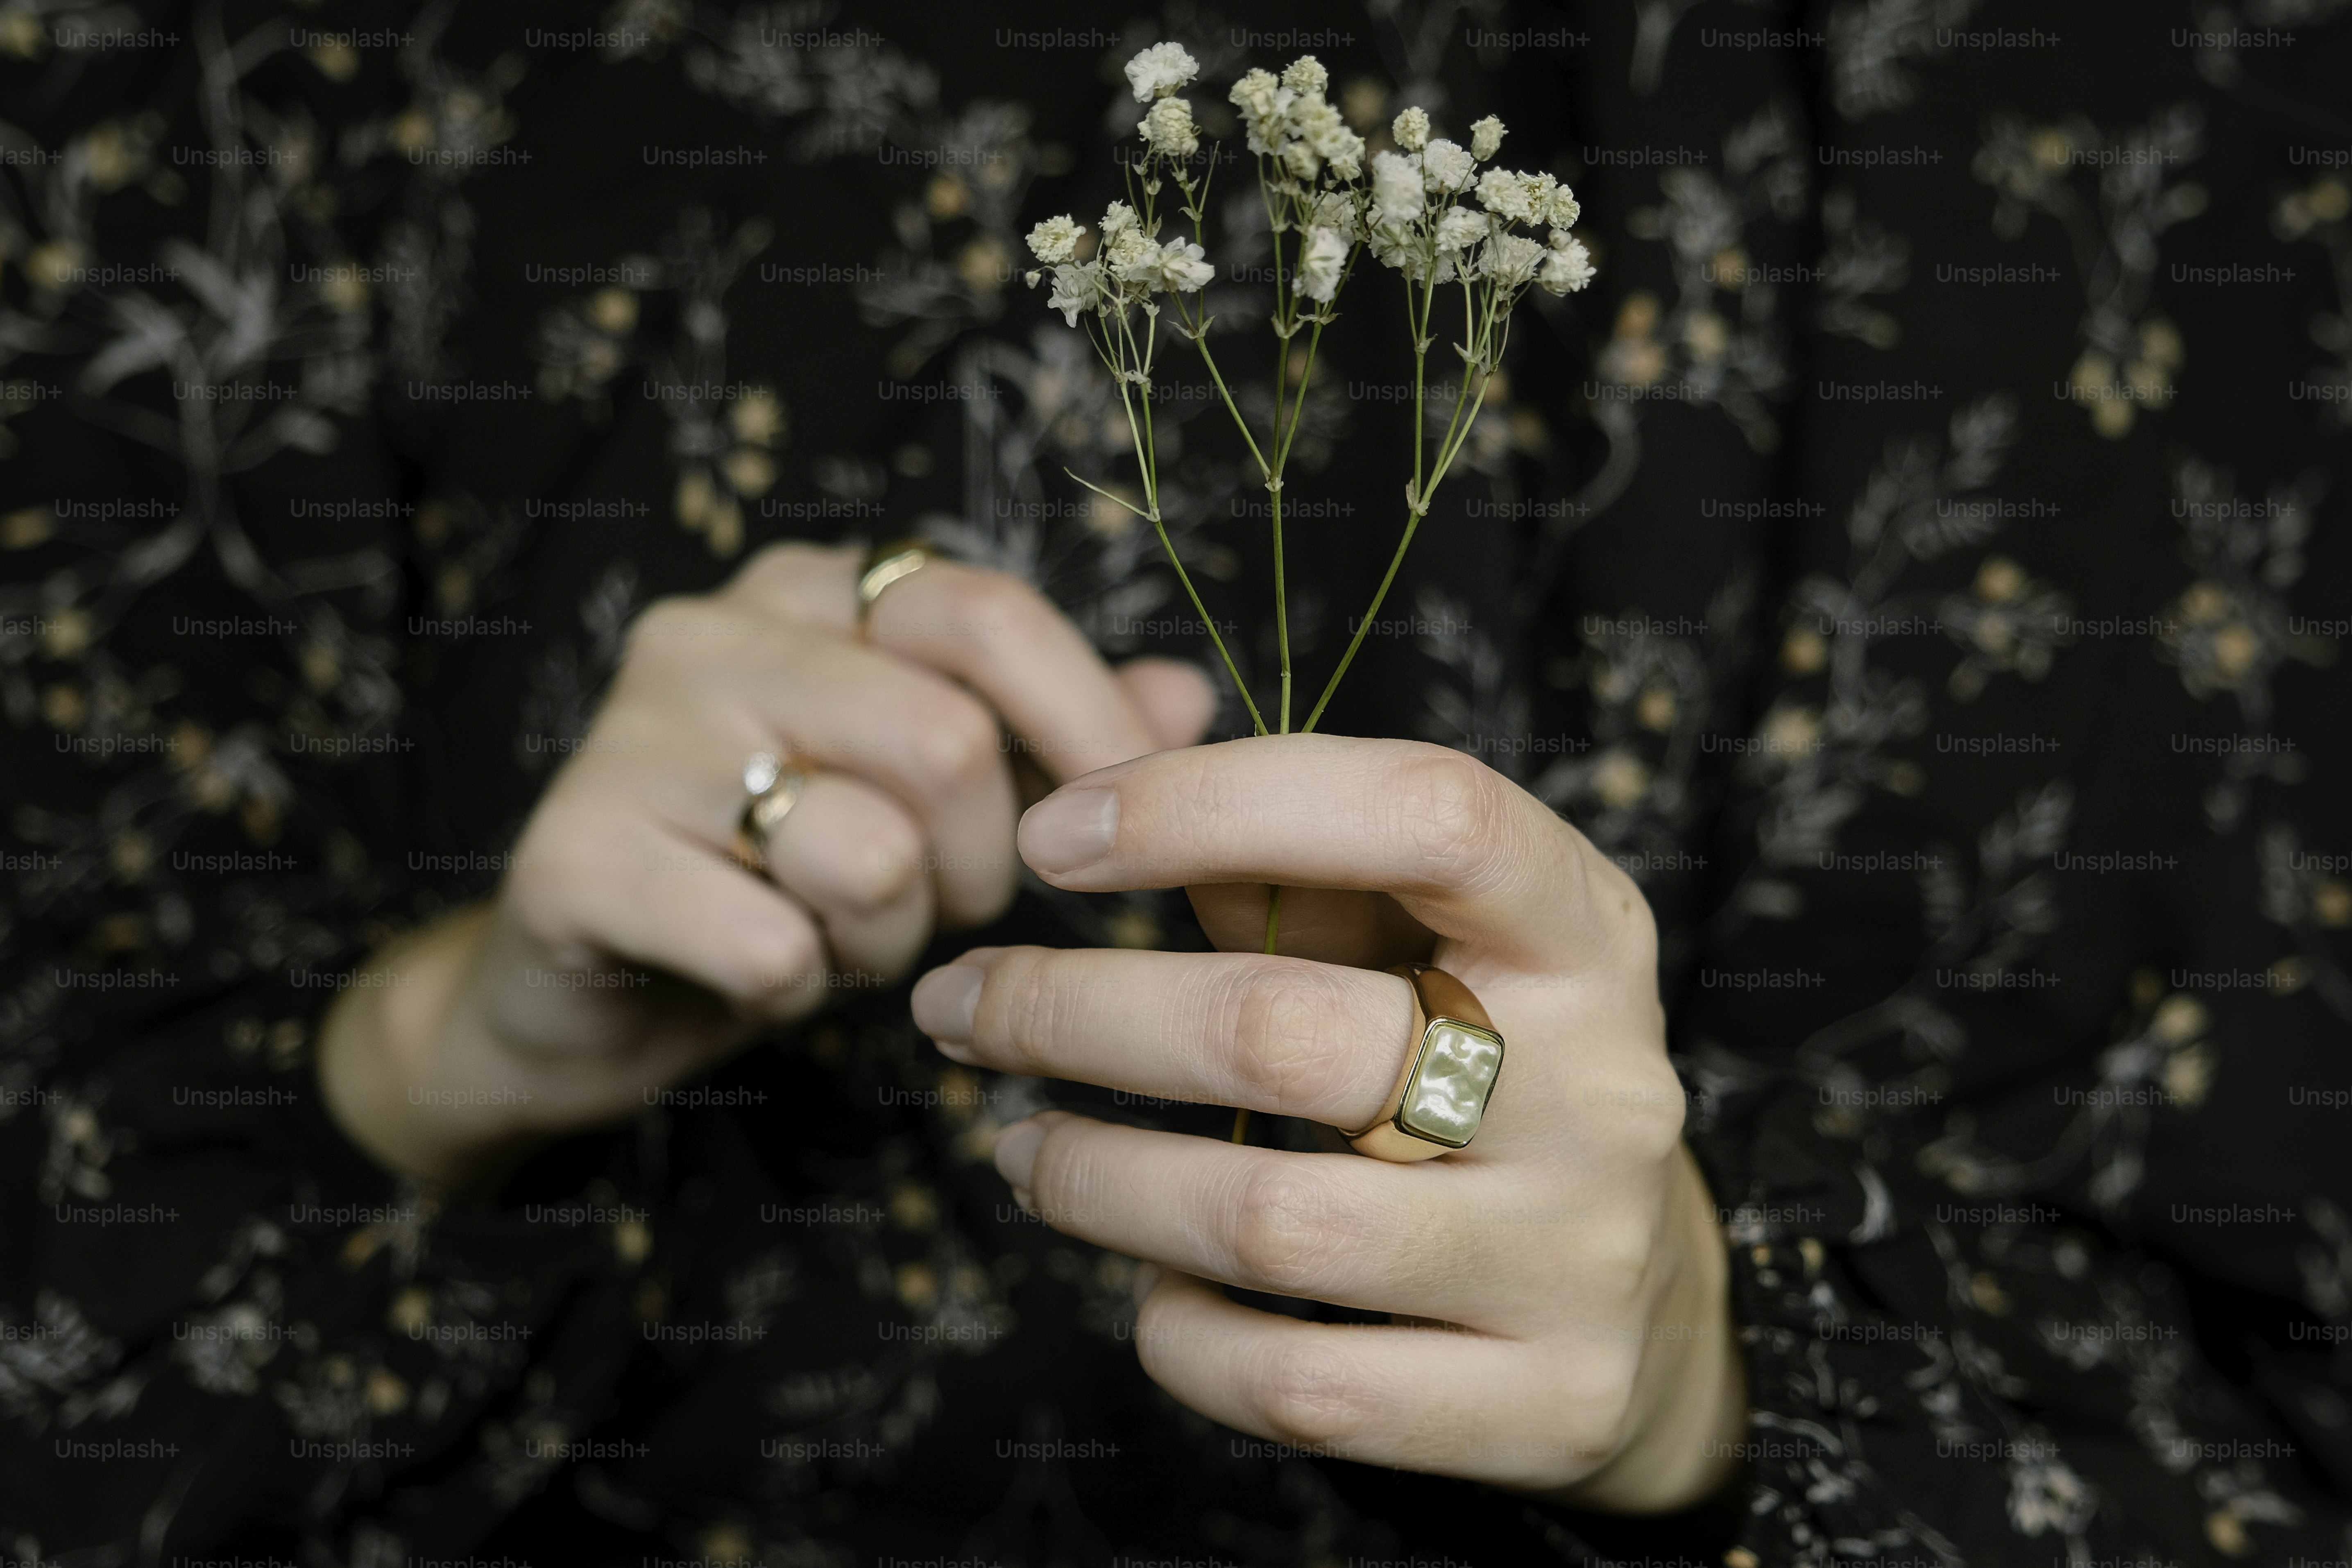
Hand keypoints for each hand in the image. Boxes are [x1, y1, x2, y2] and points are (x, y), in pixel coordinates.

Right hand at [319, 543, 1212, 1184]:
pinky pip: (771, 944)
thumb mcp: (930, 793)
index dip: (1085, 728)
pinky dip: (794, 986)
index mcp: (807, 593)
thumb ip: (1052, 733)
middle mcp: (710, 633)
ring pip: (866, 850)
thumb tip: (1189, 697)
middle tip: (935, 900)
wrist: (588, 990)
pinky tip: (754, 970)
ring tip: (835, 932)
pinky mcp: (573, 859)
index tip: (1125, 829)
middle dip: (976, 861)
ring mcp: (628, 739)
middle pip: (945, 742)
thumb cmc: (783, 874)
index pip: (986, 615)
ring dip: (885, 934)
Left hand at [908, 735, 1744, 1511]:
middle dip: (1075, 1013)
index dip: (1217, 800)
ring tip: (1017, 1147)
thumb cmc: (1485, 1076)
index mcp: (1582, 931)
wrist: (1652, 1314)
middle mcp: (1603, 1087)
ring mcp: (1580, 1257)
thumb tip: (1089, 812)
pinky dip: (1180, 1335)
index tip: (1052, 835)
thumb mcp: (1434, 943)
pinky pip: (1301, 1384)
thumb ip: (1295, 871)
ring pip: (1272, 1224)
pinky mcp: (1546, 1406)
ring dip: (1096, 1180)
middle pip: (1289, 1034)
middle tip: (958, 1006)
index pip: (1424, 811)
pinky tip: (1144, 1288)